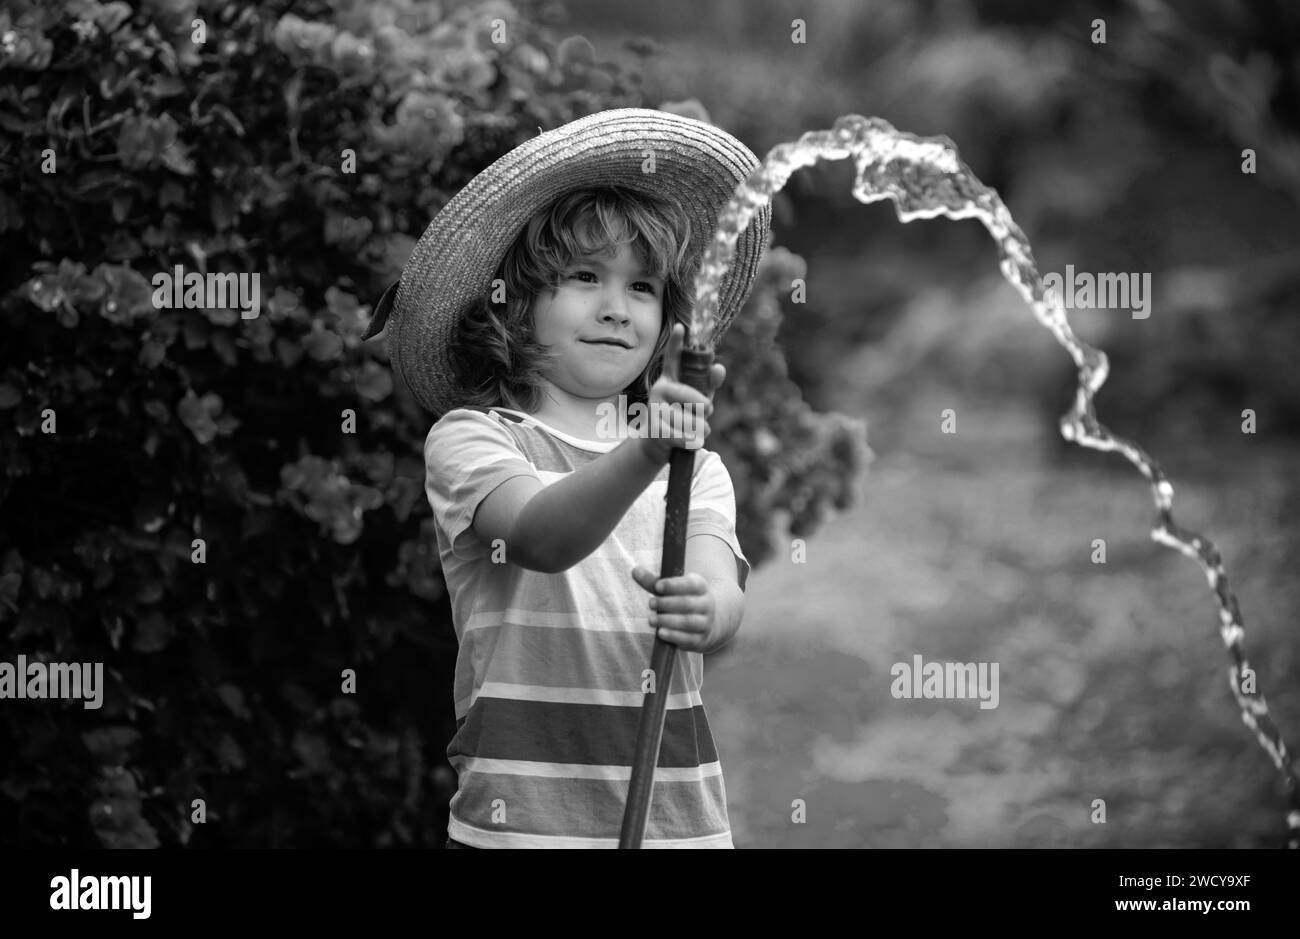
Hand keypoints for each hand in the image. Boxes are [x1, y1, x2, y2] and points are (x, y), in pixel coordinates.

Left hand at [631, 565, 717, 652]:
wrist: (706, 624)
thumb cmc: (683, 601)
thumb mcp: (672, 589)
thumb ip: (654, 582)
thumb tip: (635, 571)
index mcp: (701, 587)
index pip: (690, 584)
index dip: (674, 585)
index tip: (657, 586)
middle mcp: (706, 605)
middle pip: (687, 604)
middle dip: (667, 603)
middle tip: (650, 603)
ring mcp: (705, 623)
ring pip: (688, 622)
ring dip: (667, 620)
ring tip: (651, 620)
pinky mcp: (700, 639)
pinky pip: (688, 639)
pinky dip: (673, 636)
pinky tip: (660, 633)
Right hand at [640, 323, 726, 463]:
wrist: (655, 444)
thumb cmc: (679, 418)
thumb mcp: (697, 400)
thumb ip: (708, 384)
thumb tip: (719, 367)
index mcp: (669, 379)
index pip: (673, 358)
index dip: (677, 343)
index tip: (681, 327)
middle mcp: (659, 389)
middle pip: (697, 399)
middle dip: (706, 410)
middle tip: (702, 415)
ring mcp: (655, 408)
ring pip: (694, 420)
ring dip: (701, 429)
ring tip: (692, 430)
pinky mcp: (655, 428)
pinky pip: (687, 435)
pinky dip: (693, 441)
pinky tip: (687, 441)